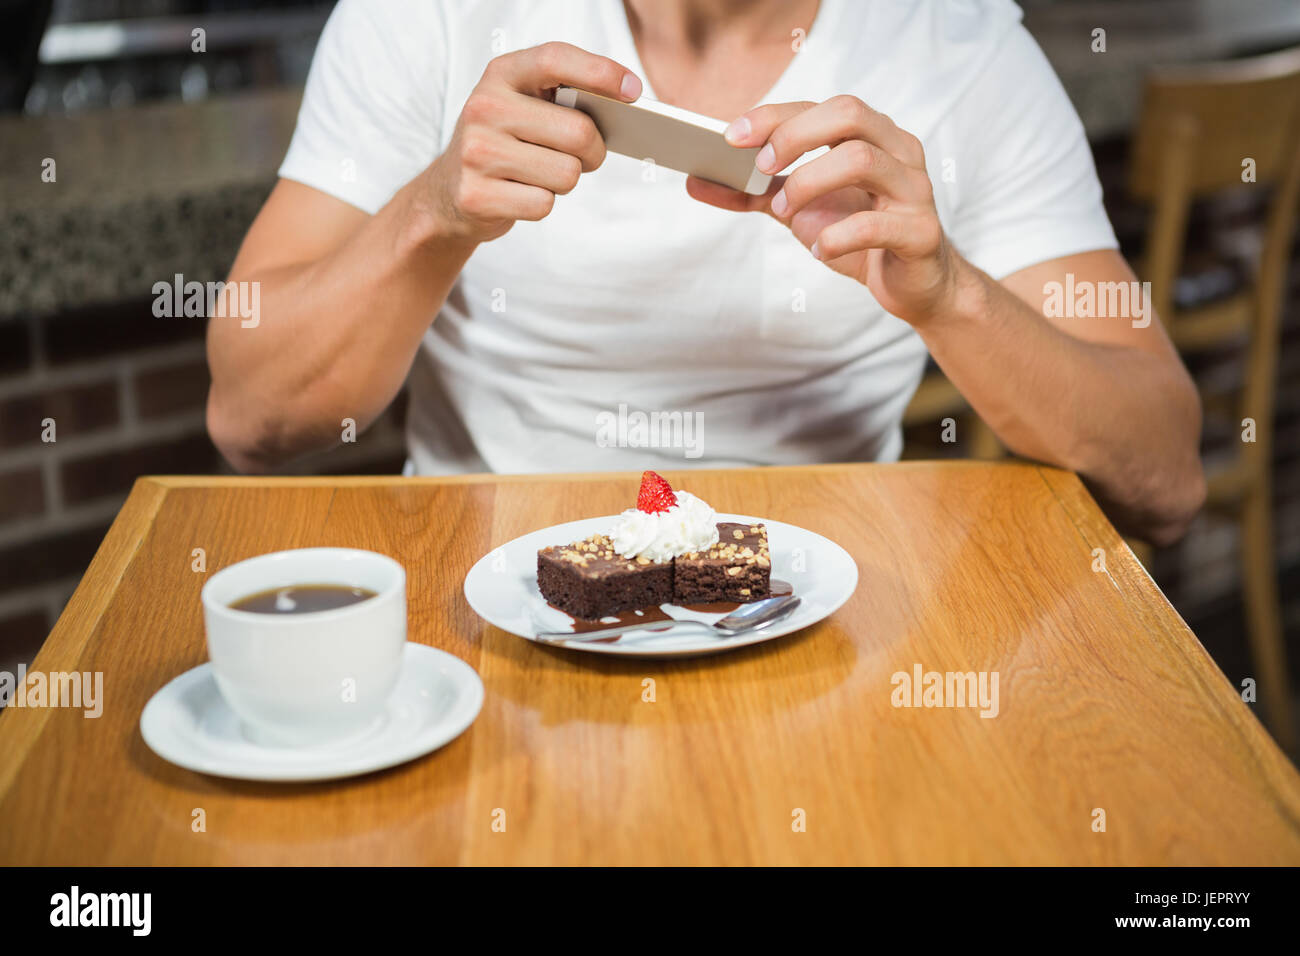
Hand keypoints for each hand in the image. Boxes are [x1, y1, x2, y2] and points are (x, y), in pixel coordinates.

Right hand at [423, 42, 641, 242]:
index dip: (600, 72)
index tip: (633, 91)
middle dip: (593, 151)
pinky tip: (519, 194)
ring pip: (566, 174)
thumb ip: (565, 97)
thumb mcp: (525, 105)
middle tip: (584, 155)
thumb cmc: (506, 143)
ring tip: (539, 173)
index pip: (555, 59)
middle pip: (578, 132)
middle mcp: (484, 107)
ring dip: (564, 180)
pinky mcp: (476, 195)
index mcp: (501, 74)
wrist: (449, 192)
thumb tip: (625, 106)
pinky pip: (543, 204)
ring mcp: (476, 152)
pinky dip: (541, 204)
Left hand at [687, 95, 962, 326]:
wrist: (913, 284)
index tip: (731, 137)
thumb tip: (696, 181)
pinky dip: (838, 235)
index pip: (822, 106)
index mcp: (872, 136)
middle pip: (849, 114)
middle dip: (795, 136)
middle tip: (760, 169)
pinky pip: (878, 224)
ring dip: (809, 183)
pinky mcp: (921, 233)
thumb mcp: (799, 209)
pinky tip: (818, 248)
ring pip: (863, 160)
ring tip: (785, 212)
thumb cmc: (859, 235)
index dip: (775, 116)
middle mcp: (899, 152)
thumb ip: (753, 192)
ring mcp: (914, 190)